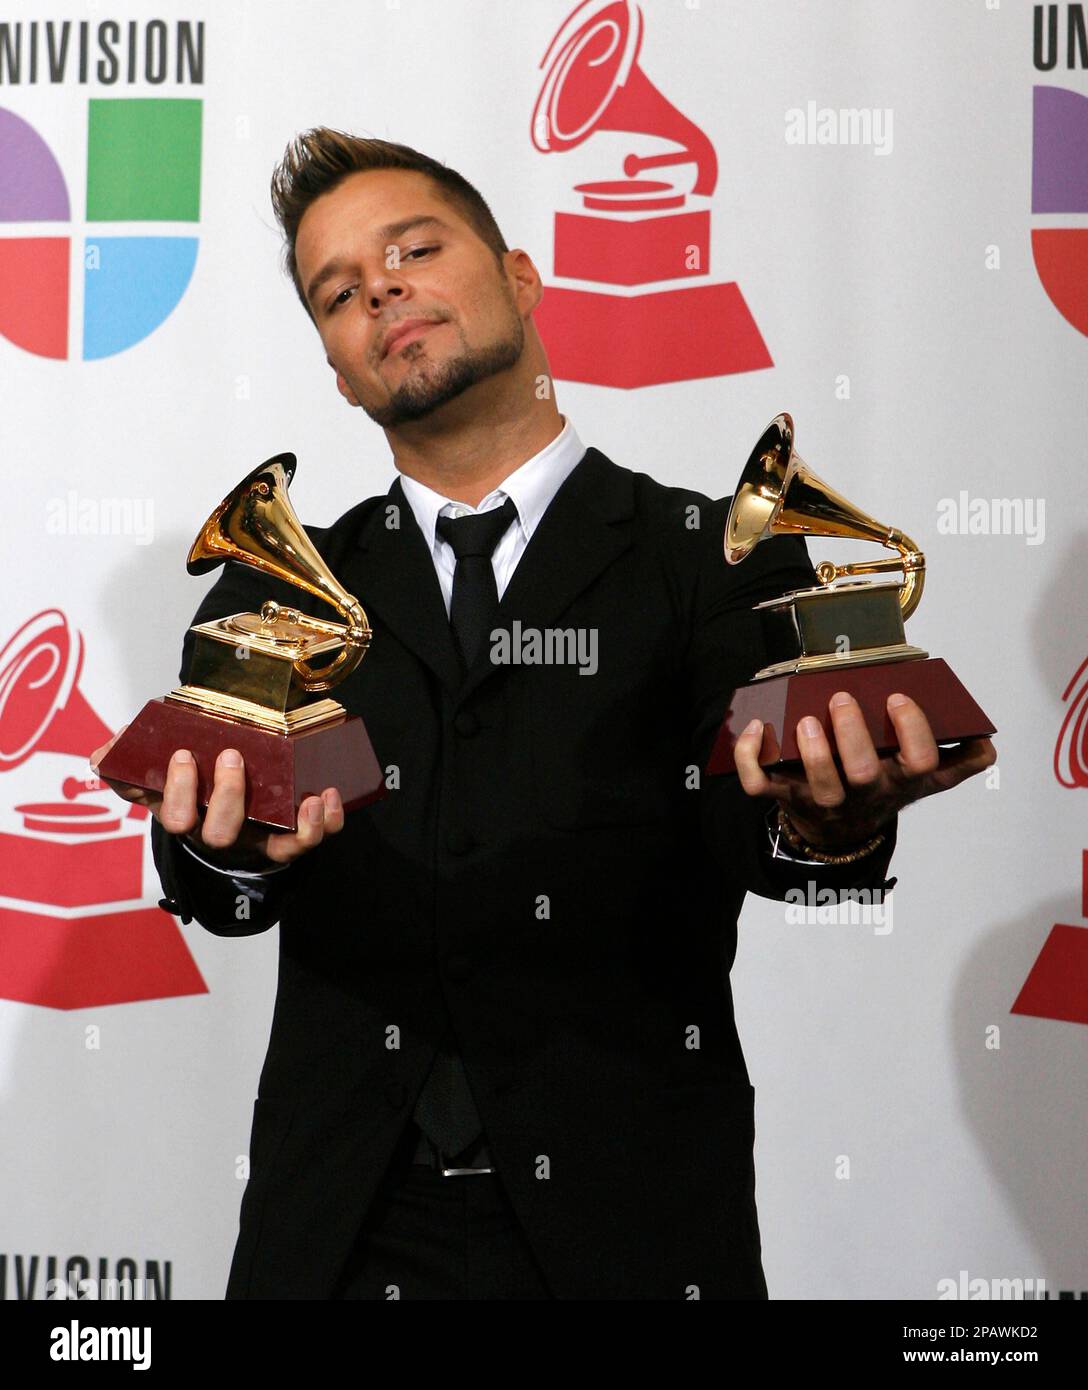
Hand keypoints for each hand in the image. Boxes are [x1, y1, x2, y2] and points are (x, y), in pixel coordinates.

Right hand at [90, 728, 344, 867]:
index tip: (184, 755)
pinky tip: (329, 794)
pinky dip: (326, 822)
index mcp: (189, 814)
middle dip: (225, 797)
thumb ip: (128, 760)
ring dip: (299, 827)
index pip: (176, 816)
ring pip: (281, 848)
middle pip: (221, 833)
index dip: (177, 792)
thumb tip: (101, 757)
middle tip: (230, 757)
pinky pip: (314, 839)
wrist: (233, 788)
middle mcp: (224, 833)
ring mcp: (261, 839)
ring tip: (309, 798)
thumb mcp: (158, 767)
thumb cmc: (194, 778)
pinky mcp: (293, 837)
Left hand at [733, 691, 996, 849]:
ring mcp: (824, 798)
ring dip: (812, 752)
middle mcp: (865, 793)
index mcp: (901, 781)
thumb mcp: (923, 780)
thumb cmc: (882, 788)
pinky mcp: (786, 797)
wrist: (840, 832)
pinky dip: (751, 758)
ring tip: (805, 720)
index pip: (920, 764)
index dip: (912, 732)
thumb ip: (957, 762)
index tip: (899, 699)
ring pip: (819, 786)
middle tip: (841, 699)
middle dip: (852, 737)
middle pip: (864, 774)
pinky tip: (755, 728)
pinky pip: (760, 785)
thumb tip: (985, 743)